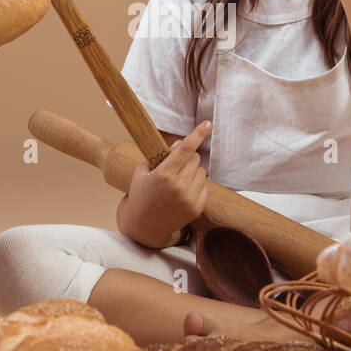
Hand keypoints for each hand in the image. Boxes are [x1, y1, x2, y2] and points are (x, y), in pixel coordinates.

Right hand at [120, 120, 212, 247]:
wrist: (144, 227)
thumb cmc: (141, 195)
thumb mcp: (143, 172)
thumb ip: (162, 156)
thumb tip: (181, 143)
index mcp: (163, 174)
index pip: (185, 149)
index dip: (198, 134)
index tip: (209, 123)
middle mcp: (178, 186)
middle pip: (195, 159)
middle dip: (187, 158)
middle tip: (176, 167)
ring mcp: (189, 198)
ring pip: (202, 172)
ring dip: (193, 172)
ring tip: (178, 182)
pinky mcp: (196, 208)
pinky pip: (206, 187)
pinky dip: (197, 186)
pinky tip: (184, 193)